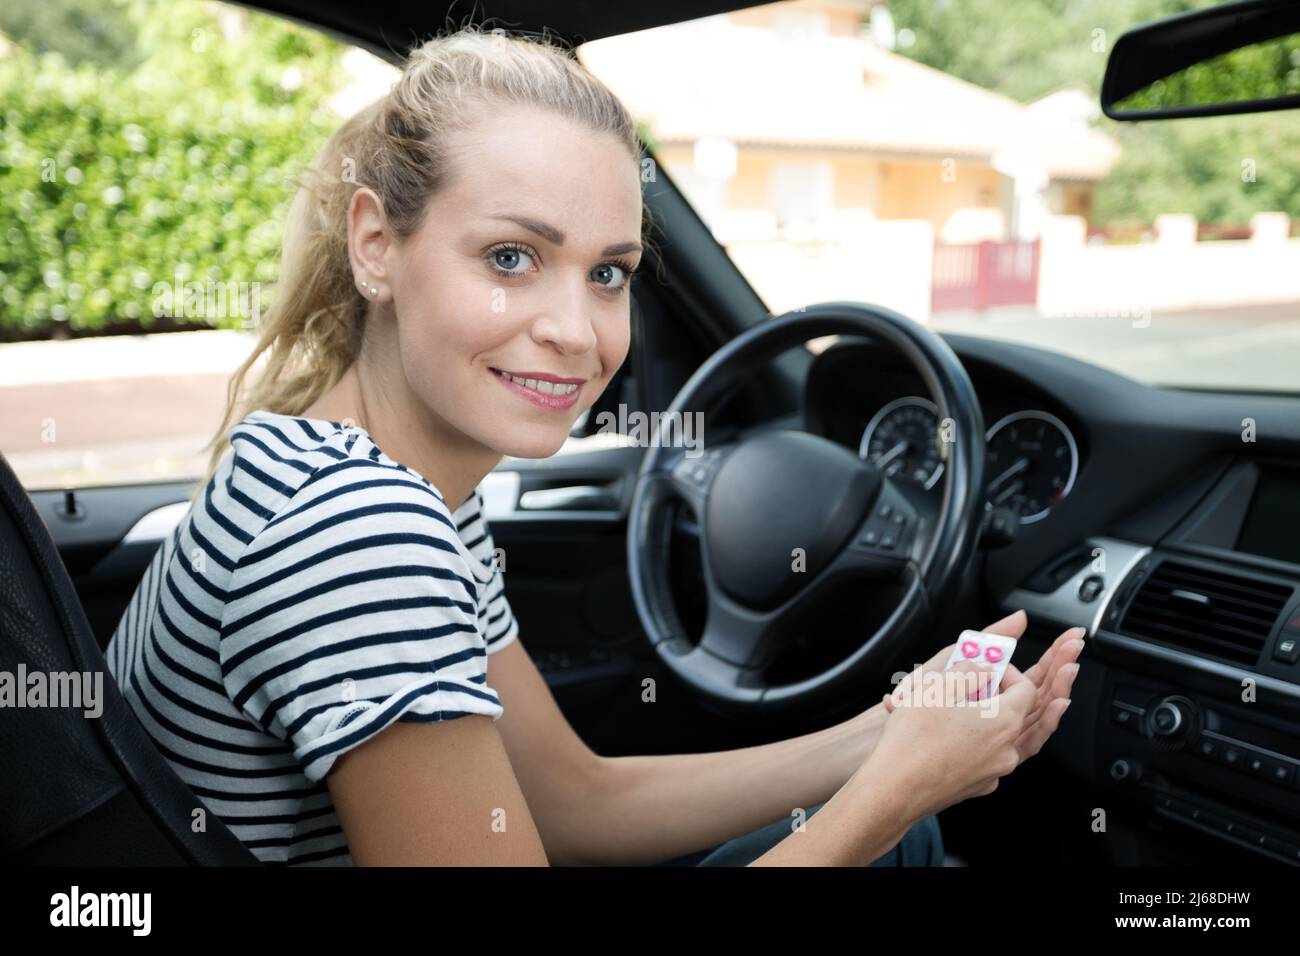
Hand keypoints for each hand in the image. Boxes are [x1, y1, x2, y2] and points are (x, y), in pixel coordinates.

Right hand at [865, 657, 1037, 818]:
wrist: (893, 791)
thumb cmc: (913, 739)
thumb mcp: (937, 687)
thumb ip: (969, 669)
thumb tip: (983, 669)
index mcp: (1004, 722)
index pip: (1027, 689)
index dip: (1008, 673)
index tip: (985, 670)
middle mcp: (1006, 751)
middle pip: (1010, 713)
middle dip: (988, 696)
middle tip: (960, 688)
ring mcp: (993, 773)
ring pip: (992, 736)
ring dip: (974, 720)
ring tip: (941, 712)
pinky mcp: (976, 787)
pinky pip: (979, 757)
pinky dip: (966, 743)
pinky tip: (937, 739)